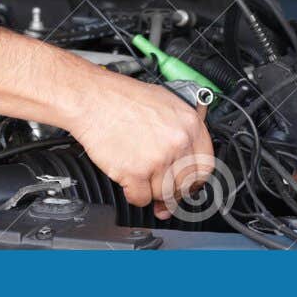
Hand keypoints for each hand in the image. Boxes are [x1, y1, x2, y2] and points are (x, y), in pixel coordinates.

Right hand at [63, 72, 214, 218]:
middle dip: (173, 192)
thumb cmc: (121, 98)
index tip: (188, 186)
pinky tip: (128, 180)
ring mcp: (157, 158)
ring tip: (139, 176)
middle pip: (185, 184)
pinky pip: (140, 198)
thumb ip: (181, 128)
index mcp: (189, 123)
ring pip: (163, 194)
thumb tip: (187, 154)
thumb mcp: (163, 101)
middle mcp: (177, 141)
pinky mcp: (135, 172)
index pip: (205, 165)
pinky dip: (133, 194)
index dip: (195, 180)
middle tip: (163, 192)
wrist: (91, 98)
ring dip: (151, 191)